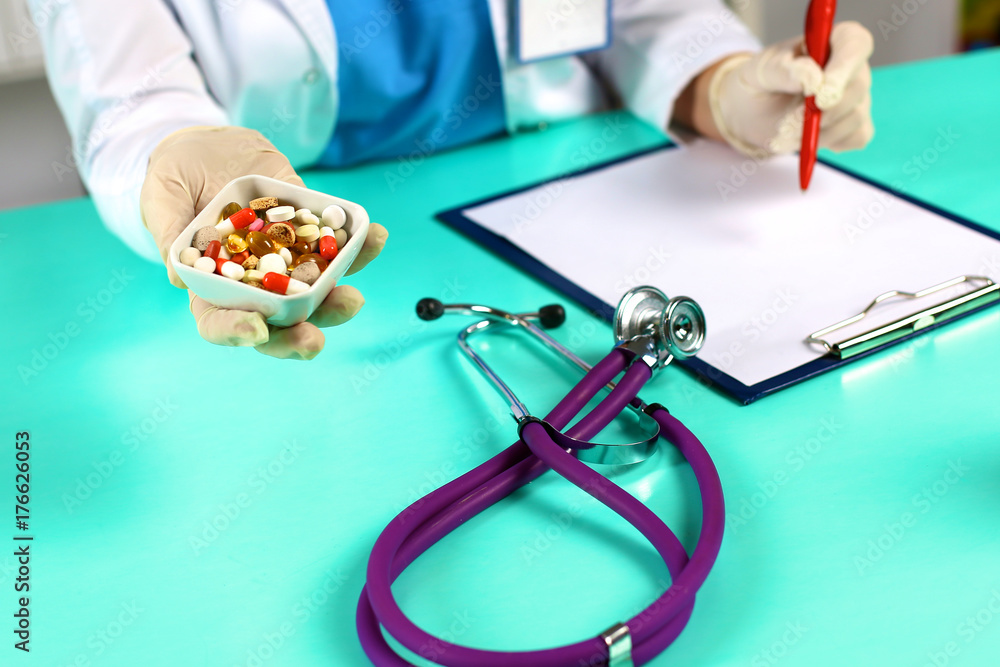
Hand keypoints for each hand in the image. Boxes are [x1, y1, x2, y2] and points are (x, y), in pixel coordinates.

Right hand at [140, 126, 386, 359]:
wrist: (210, 145)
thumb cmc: (174, 178)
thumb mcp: (161, 196)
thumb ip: (169, 232)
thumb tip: (178, 274)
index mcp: (211, 286)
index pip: (219, 321)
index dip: (235, 331)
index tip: (256, 331)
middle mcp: (253, 282)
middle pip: (277, 321)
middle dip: (297, 335)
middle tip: (314, 342)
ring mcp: (286, 260)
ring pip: (314, 293)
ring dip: (336, 300)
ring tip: (353, 299)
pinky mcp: (310, 233)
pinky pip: (337, 246)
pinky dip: (359, 246)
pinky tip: (375, 236)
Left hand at [701, 21, 873, 155]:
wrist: (756, 112)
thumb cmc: (761, 83)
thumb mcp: (762, 72)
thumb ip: (783, 70)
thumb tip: (813, 79)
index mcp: (832, 41)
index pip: (855, 44)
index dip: (843, 68)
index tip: (820, 95)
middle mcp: (852, 66)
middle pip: (857, 86)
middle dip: (823, 112)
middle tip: (788, 123)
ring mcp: (858, 96)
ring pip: (856, 116)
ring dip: (819, 132)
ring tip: (786, 130)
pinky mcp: (856, 124)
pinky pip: (855, 137)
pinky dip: (829, 143)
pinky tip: (806, 138)